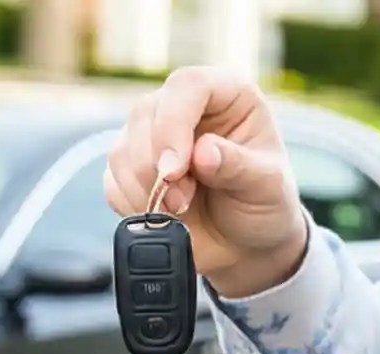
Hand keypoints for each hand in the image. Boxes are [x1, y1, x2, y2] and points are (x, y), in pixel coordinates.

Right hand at [103, 67, 308, 297]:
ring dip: (143, 189)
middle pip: (144, 114)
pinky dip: (131, 204)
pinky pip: (112, 182)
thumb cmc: (263, 204)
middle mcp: (186, 109)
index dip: (174, 122)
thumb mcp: (267, 187)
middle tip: (179, 201)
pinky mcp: (132, 169)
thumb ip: (238, 167)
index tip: (174, 169)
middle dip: (153, 165)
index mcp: (227, 96)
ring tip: (177, 211)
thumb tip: (203, 152)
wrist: (244, 242)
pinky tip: (161, 215)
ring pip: (122, 150)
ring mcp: (154, 137)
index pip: (188, 85)